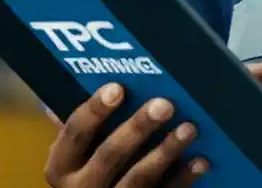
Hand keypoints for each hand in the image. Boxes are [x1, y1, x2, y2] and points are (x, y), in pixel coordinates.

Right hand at [43, 83, 209, 186]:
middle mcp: (82, 187)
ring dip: (166, 152)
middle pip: (109, 155)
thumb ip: (81, 126)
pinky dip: (183, 178)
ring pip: (138, 179)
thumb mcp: (77, 152)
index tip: (118, 87)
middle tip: (164, 104)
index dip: (95, 110)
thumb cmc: (90, 167)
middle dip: (137, 128)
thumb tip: (85, 83)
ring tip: (188, 128)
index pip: (75, 134)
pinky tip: (200, 160)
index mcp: (61, 166)